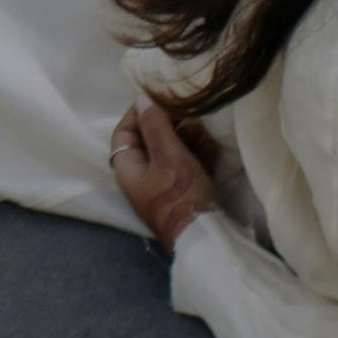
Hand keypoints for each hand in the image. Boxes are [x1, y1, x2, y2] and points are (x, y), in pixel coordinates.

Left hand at [106, 93, 221, 250]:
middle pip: (149, 143)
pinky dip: (197, 155)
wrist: (204, 238)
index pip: (123, 134)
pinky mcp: (182, 196)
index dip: (137, 114)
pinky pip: (186, 169)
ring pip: (170, 155)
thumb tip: (141, 100)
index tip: (158, 99)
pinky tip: (213, 144)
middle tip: (187, 110)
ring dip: (187, 139)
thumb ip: (155, 126)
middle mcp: (141, 179)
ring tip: (204, 125)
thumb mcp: (168, 155)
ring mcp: (162, 189)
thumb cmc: (180, 193)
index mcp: (128, 169)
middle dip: (168, 124)